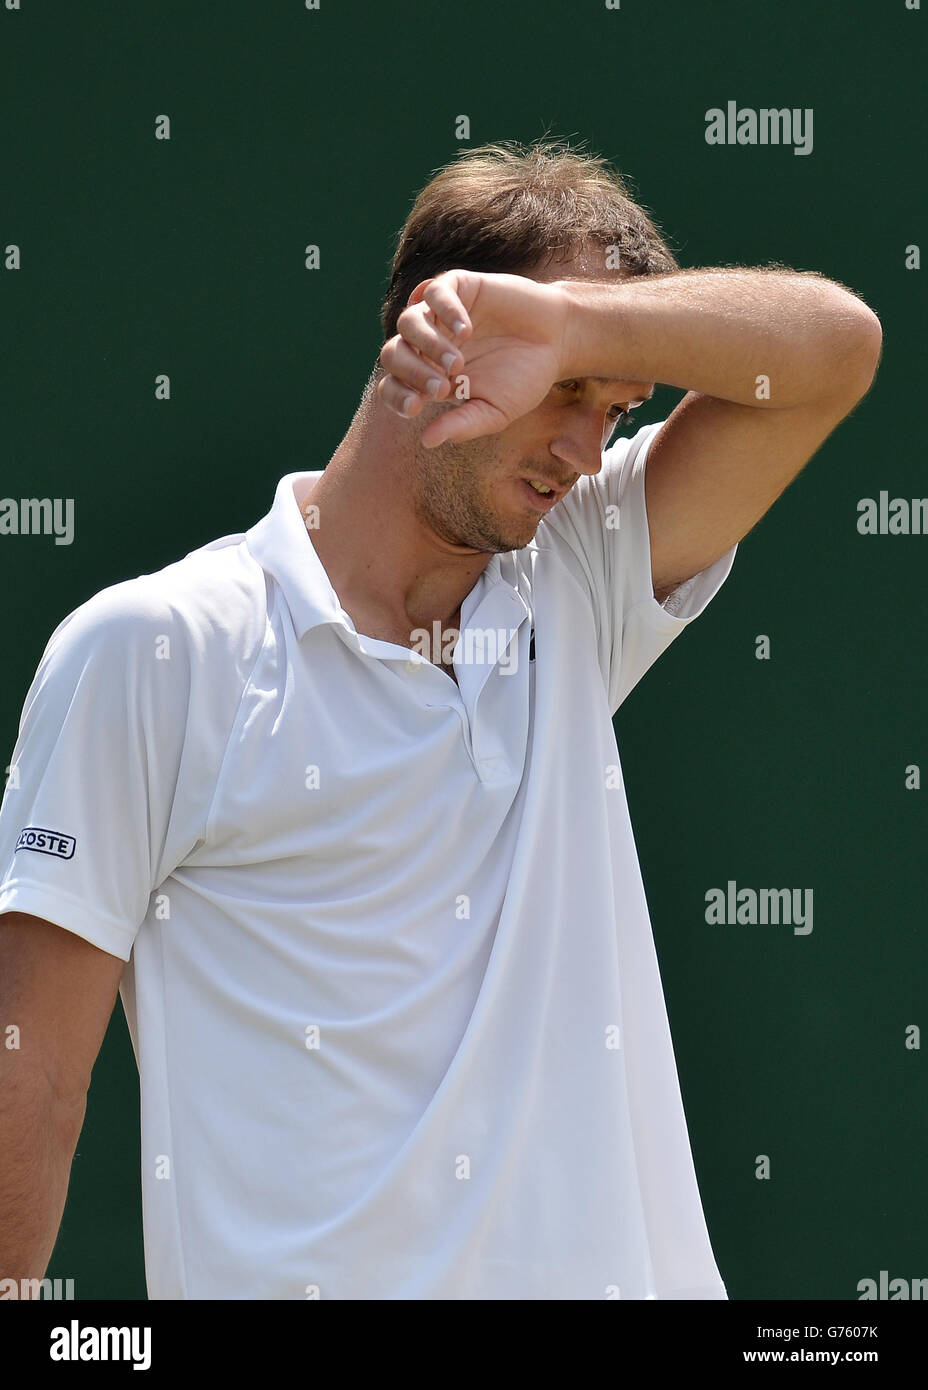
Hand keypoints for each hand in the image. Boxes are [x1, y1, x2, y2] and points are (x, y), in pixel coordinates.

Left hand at [378, 269, 570, 447]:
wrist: (558, 341)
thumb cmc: (524, 379)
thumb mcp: (494, 410)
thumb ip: (462, 424)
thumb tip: (427, 441)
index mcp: (430, 375)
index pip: (394, 384)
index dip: (396, 397)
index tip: (415, 409)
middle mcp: (429, 344)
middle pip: (393, 353)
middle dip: (412, 374)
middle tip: (442, 389)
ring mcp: (441, 314)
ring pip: (408, 321)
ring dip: (427, 345)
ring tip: (456, 364)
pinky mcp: (460, 287)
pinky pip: (435, 291)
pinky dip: (445, 311)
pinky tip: (467, 331)